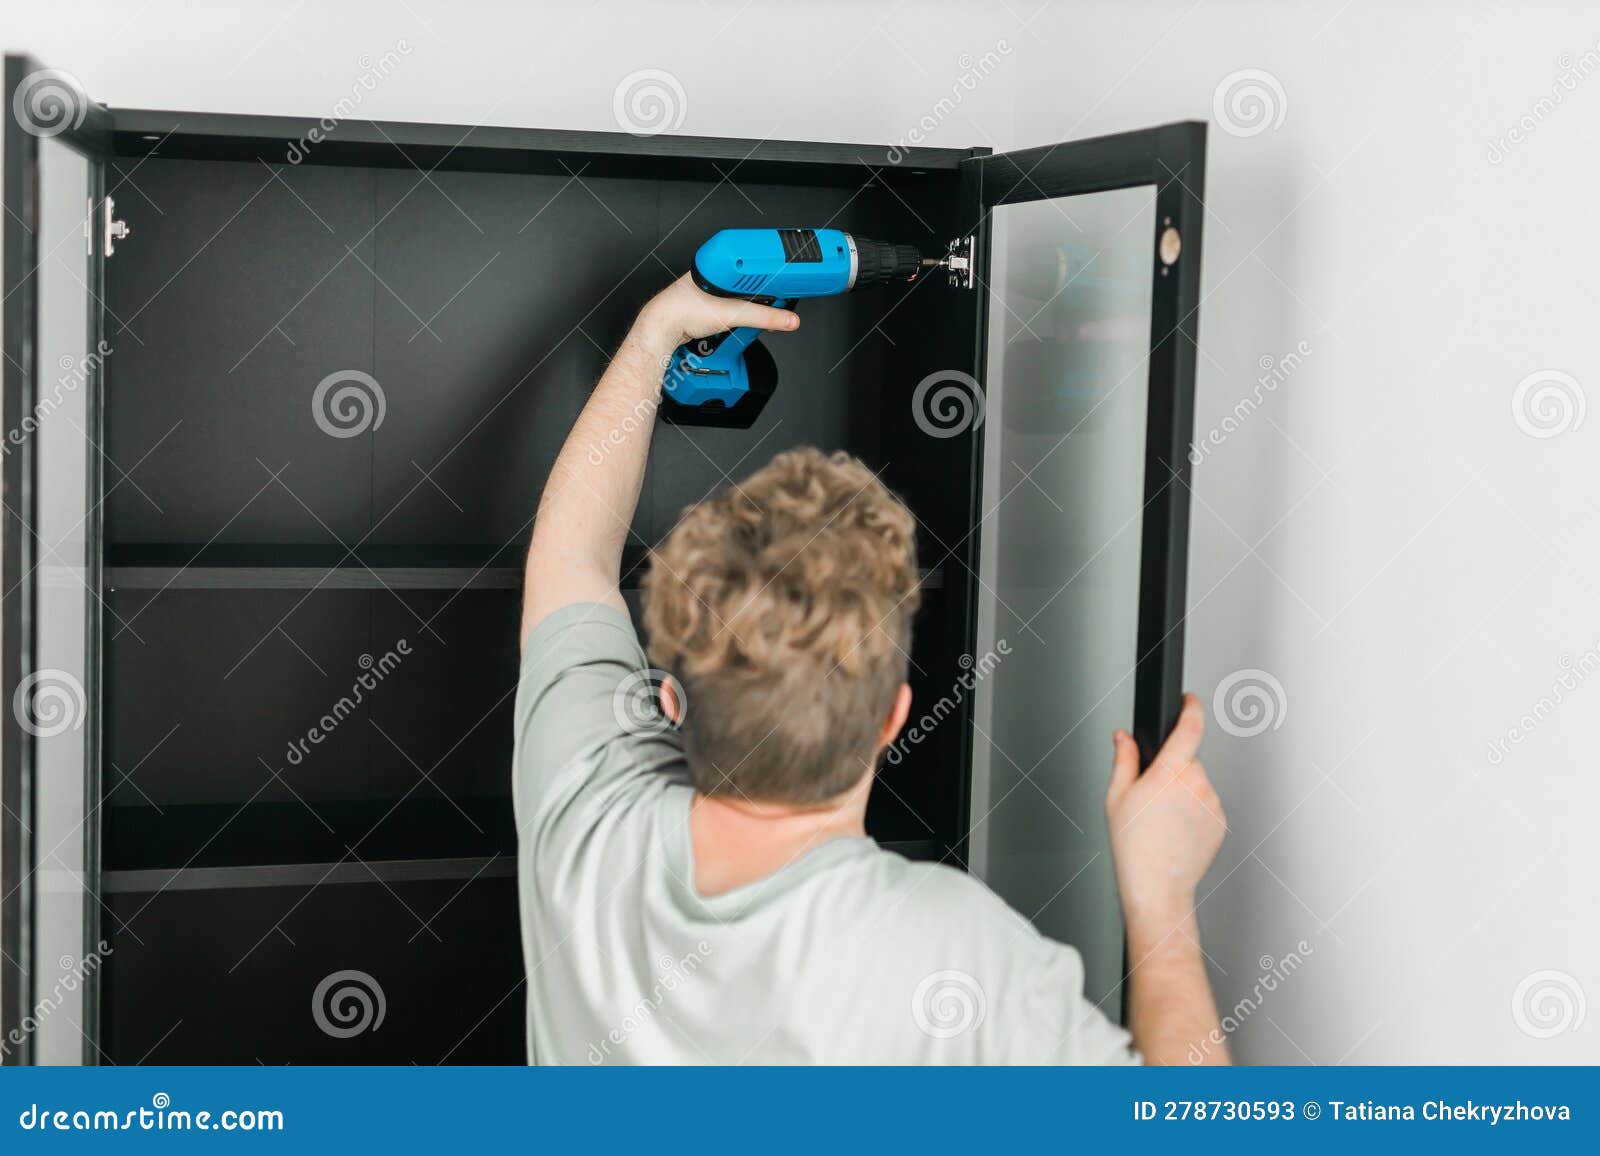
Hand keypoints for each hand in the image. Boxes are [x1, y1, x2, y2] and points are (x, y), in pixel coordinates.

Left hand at [634, 273, 799, 353]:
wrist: (661, 326)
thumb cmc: (683, 312)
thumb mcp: (733, 314)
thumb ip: (764, 317)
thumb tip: (786, 319)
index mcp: (721, 263)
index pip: (758, 262)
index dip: (777, 270)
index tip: (794, 275)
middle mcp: (715, 271)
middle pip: (753, 278)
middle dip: (767, 291)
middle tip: (781, 299)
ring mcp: (709, 286)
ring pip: (742, 291)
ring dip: (754, 303)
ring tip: (763, 309)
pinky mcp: (706, 300)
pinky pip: (732, 301)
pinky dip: (743, 309)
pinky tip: (744, 316)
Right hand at [1104, 694, 1226, 936]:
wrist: (1158, 888)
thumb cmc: (1134, 848)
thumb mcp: (1116, 797)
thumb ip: (1123, 759)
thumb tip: (1123, 737)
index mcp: (1171, 772)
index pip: (1189, 727)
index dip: (1190, 707)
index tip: (1189, 699)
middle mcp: (1198, 784)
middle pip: (1188, 758)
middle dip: (1171, 767)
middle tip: (1151, 794)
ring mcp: (1213, 803)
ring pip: (1197, 782)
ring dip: (1182, 790)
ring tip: (1161, 819)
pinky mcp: (1221, 821)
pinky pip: (1206, 803)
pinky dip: (1193, 809)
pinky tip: (1174, 829)